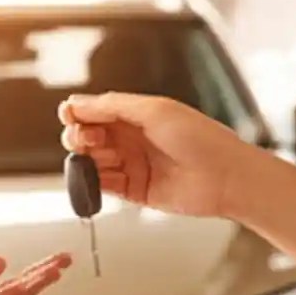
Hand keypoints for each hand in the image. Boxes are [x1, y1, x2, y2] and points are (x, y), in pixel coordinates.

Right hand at [58, 92, 293, 219]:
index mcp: (137, 114)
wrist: (226, 177)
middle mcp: (132, 139)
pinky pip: (105, 186)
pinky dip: (94, 183)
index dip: (78, 112)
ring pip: (93, 161)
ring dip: (87, 159)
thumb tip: (76, 102)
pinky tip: (95, 179)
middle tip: (84, 140)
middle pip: (89, 136)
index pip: (95, 110)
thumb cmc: (201, 138)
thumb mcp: (154, 110)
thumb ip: (113, 106)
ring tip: (100, 159)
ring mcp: (133, 165)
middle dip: (79, 136)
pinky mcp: (135, 191)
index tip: (69, 116)